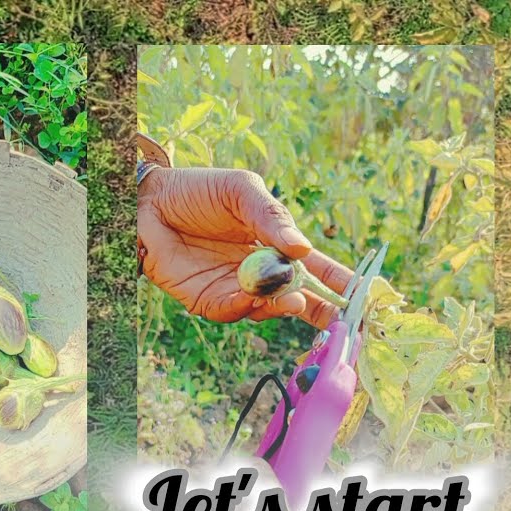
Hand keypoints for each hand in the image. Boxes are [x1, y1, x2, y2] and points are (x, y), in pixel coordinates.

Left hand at [138, 167, 351, 327]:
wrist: (146, 202)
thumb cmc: (197, 190)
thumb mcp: (241, 192)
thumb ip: (271, 216)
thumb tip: (302, 246)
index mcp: (277, 244)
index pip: (316, 268)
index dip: (340, 282)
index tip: (364, 294)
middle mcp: (262, 272)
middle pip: (301, 299)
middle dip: (324, 312)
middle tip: (343, 321)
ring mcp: (237, 289)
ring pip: (269, 309)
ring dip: (283, 307)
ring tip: (294, 300)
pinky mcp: (209, 301)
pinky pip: (234, 311)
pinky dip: (247, 307)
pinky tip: (253, 297)